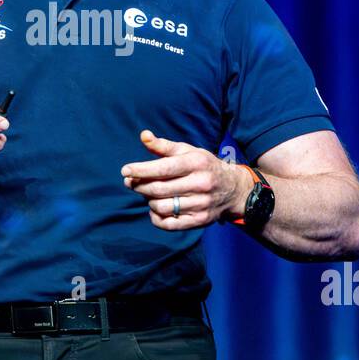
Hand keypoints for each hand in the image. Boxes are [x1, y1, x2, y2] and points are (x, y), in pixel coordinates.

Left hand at [120, 129, 247, 230]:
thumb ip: (164, 146)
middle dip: (139, 186)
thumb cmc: (204, 166)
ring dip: (148, 200)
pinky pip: (169, 224)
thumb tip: (143, 135)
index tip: (125, 170)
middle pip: (159, 189)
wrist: (233, 189)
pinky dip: (156, 218)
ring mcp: (201, 204)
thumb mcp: (188, 151)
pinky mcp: (200, 220)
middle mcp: (200, 184)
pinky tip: (155, 209)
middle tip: (130, 182)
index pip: (163, 168)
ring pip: (161, 206)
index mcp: (196, 163)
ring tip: (148, 194)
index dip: (141, 170)